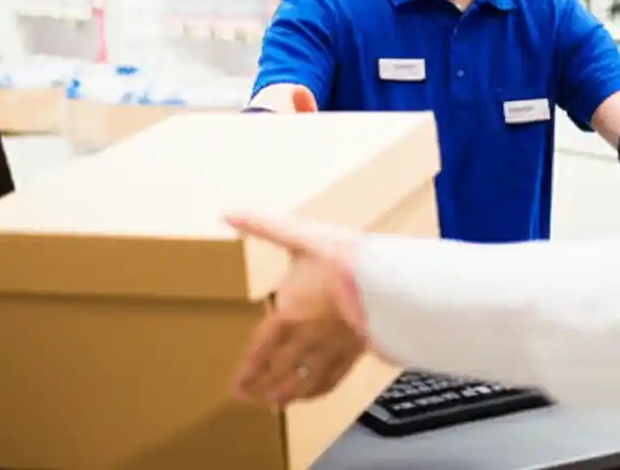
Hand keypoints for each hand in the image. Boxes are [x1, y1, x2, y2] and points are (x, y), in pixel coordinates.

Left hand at [225, 211, 367, 407]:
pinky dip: (320, 390)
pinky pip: (335, 377)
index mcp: (289, 313)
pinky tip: (316, 393)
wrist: (390, 279)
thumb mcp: (301, 235)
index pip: (261, 350)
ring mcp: (334, 347)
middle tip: (250, 399)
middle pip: (280, 370)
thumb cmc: (345, 257)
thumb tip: (229, 213)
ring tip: (276, 405)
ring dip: (287, 394)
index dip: (248, 371)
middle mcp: (308, 337)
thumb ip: (264, 226)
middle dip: (262, 387)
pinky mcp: (359, 349)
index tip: (238, 387)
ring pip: (305, 380)